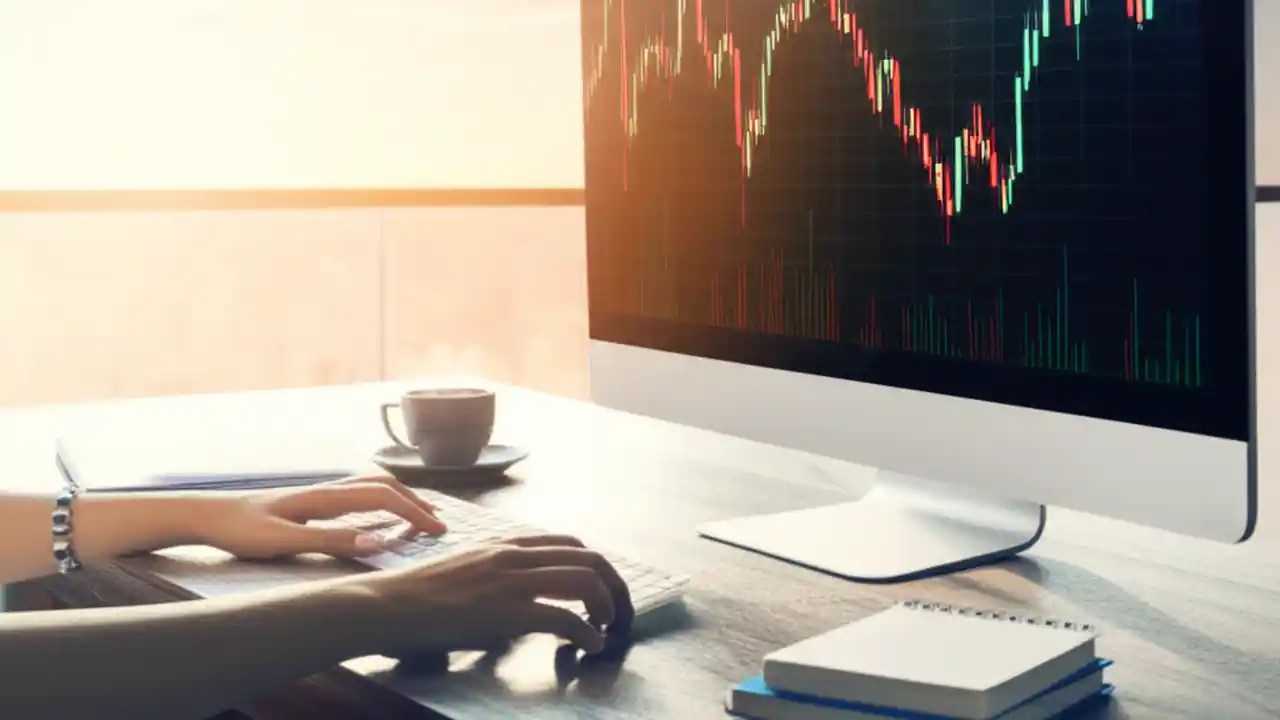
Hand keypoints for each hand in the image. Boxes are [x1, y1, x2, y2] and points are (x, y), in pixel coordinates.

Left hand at [192, 475, 444, 559]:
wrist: (206, 515)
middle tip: (439, 525)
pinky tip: (379, 515)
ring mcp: (318, 493)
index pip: (382, 499)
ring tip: (420, 514)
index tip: (436, 532)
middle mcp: (326, 489)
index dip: (413, 514)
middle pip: (383, 486)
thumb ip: (331, 541)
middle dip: (416, 503)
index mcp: (324, 497)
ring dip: (401, 498)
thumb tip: (378, 542)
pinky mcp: (310, 501)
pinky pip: (357, 494)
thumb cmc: (239, 530)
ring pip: (372, 486)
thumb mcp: (283, 541)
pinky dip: (381, 501)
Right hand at [351, 534, 634, 656]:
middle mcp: (514, 555)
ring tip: (607, 627)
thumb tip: (519, 600)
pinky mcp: (507, 612)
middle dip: (613, 585)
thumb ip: (496, 576)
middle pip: (588, 556)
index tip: (599, 591)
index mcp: (504, 544)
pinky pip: (566, 618)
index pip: (568, 543)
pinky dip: (588, 633)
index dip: (593, 567)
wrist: (386, 605)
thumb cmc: (415, 595)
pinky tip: (590, 646)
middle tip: (617, 612)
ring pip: (585, 579)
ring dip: (607, 605)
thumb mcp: (464, 570)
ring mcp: (512, 581)